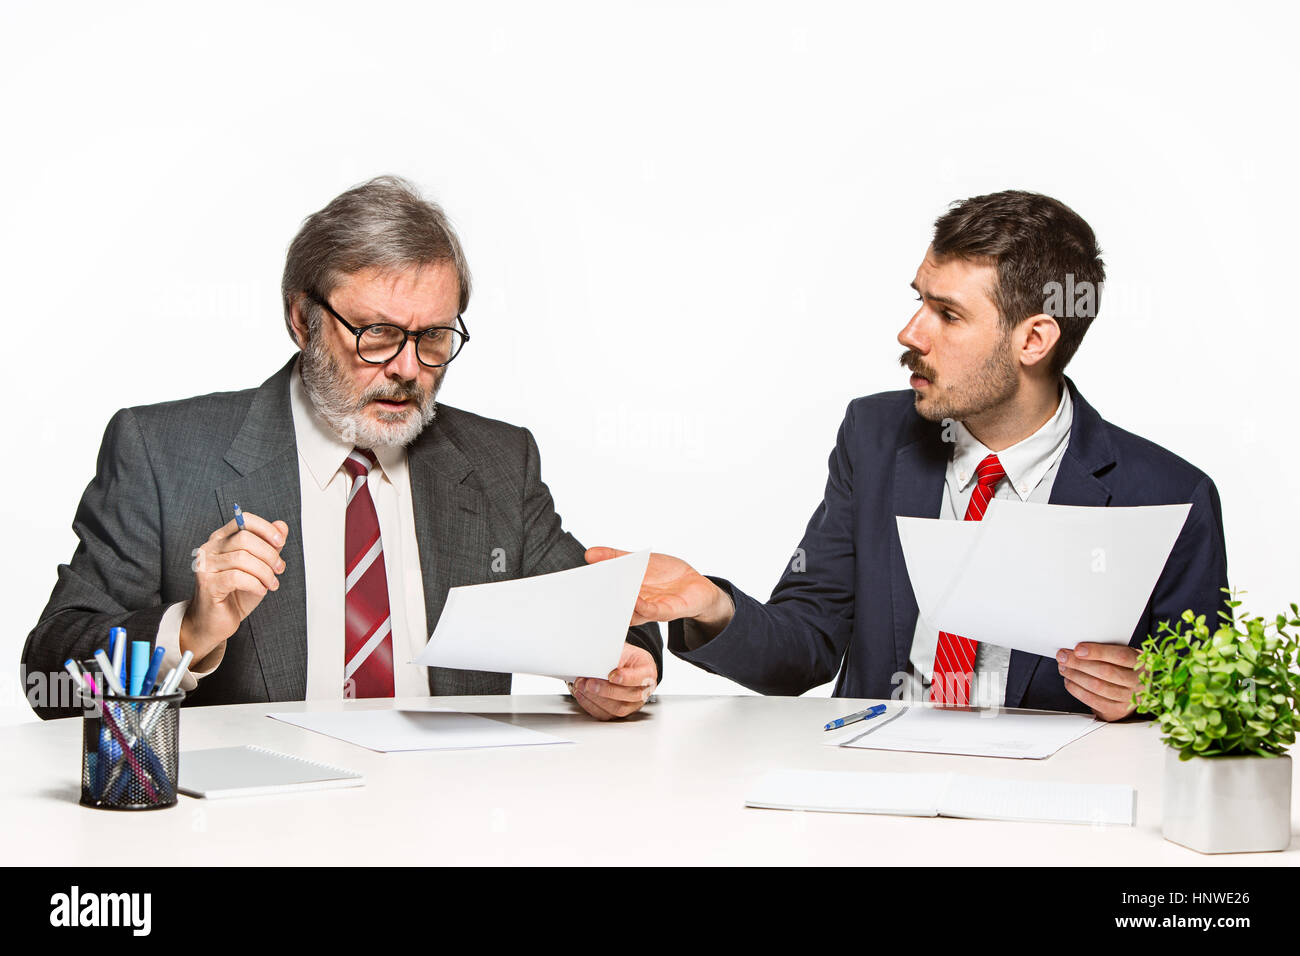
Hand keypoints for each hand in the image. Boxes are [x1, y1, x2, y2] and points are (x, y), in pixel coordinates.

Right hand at [181, 512, 288, 660]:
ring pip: (242, 558)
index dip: (265, 528)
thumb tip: (282, 526)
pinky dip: (255, 584)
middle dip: (269, 554)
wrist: (214, 622)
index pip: (243, 520)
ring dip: (264, 572)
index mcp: (222, 539)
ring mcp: (206, 566)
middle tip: (279, 569)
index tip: (280, 542)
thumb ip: (269, 547)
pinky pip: (236, 577)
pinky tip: (260, 591)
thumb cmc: (236, 594)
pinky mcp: (207, 584)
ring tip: (271, 584)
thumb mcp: (259, 568)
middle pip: (245, 538)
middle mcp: (210, 548)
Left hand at [569, 643, 656, 720]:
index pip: (640, 678)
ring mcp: (632, 704)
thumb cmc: (627, 658)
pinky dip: (590, 705)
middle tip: (590, 682)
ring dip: (596, 698)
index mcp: (648, 673)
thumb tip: (599, 662)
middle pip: (628, 696)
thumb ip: (615, 657)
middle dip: (606, 690)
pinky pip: (605, 714)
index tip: (611, 675)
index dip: (626, 678)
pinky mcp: (619, 712)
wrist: (626, 665)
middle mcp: (643, 691)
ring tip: (582, 686)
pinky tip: (582, 694)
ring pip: (617, 709)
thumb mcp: (624, 650)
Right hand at [585, 547, 733, 630]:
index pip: (605, 596)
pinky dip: (643, 607)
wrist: (696, 586)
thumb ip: (615, 557)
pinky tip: (635, 599)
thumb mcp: (639, 561)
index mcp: (625, 594)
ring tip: (609, 596)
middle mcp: (635, 606)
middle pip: (615, 607)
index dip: (591, 593)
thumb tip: (589, 553)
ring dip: (622, 605)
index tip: (575, 588)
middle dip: (602, 603)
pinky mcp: (667, 611)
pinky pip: (652, 612)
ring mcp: (650, 610)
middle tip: (587, 595)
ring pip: (632, 612)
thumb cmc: (666, 576)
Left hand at [1058, 642, 1140, 721]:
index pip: (1120, 656)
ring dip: (1075, 676)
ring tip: (1064, 668)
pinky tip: (1069, 681)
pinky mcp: (1117, 710)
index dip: (1097, 652)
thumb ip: (1106, 650)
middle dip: (1079, 663)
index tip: (1078, 649)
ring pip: (1097, 687)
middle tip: (1063, 657)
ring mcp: (1130, 698)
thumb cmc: (1125, 668)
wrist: (1135, 692)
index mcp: (1141, 663)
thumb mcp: (1123, 655)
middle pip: (1106, 672)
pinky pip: (1093, 700)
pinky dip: (1077, 690)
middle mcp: (1138, 681)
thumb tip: (1077, 647)